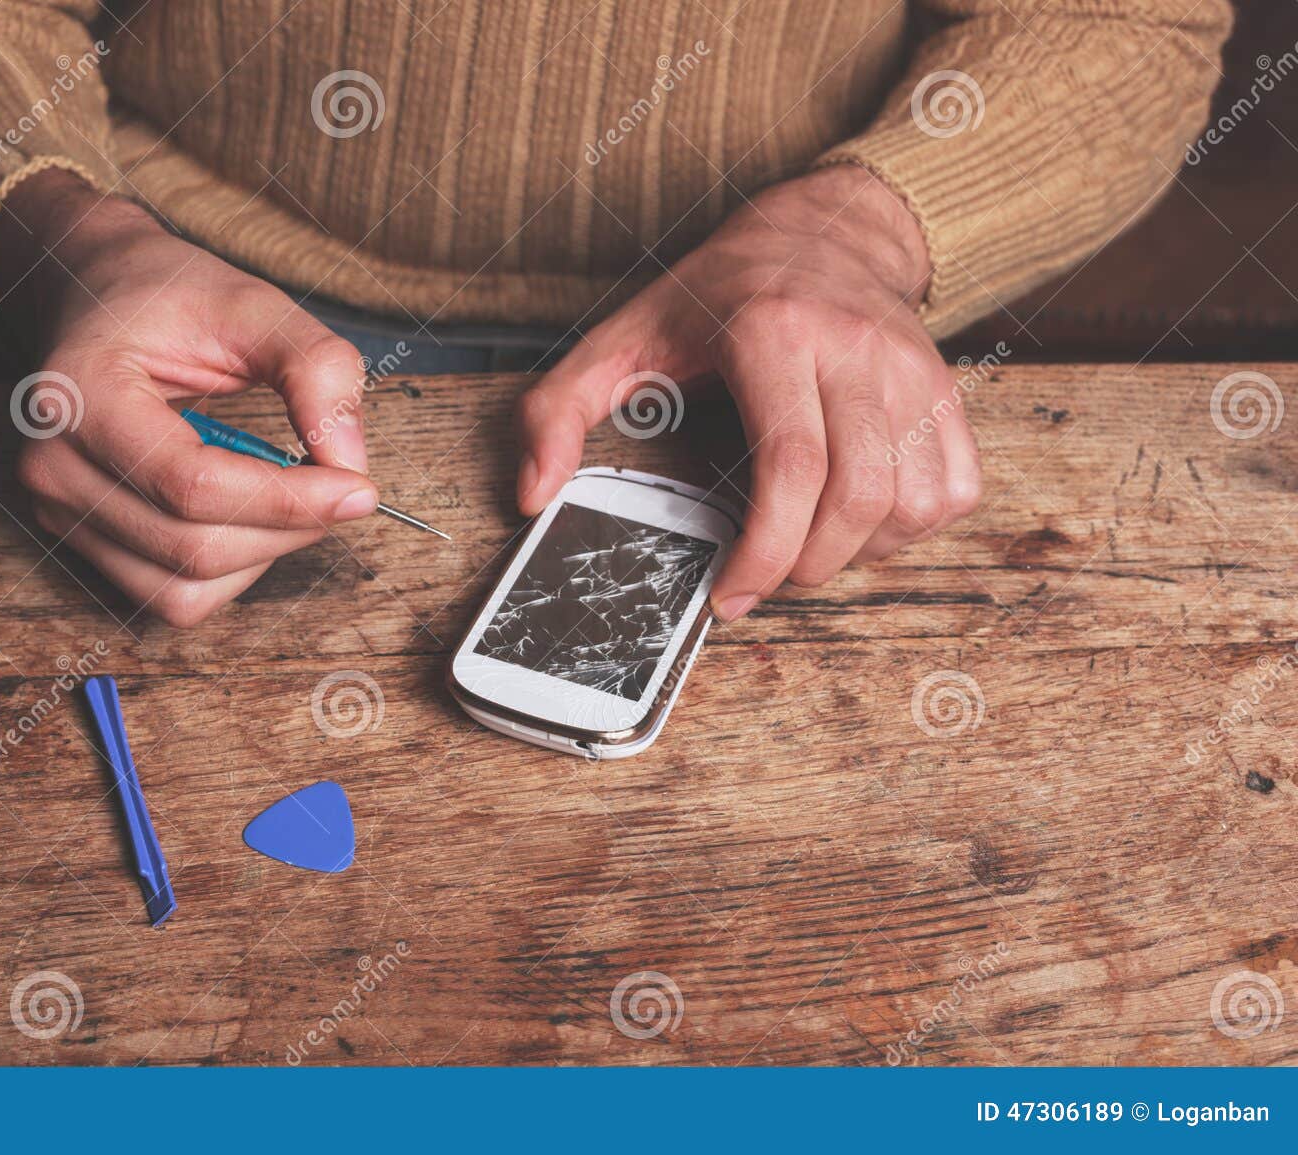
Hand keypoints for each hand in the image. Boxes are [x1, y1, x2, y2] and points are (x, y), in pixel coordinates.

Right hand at [0, 170, 376, 626]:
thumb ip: (315, 370)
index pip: (192, 486)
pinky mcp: (79, 540)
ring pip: (183, 589)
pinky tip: (246, 514)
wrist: (98, 299)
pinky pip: (171, 597)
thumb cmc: (169, 299)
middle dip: (288, 528)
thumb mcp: (254, 305)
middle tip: (340, 486)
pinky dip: (229, 572)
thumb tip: (350, 464)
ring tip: (287, 493)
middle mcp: (54, 465)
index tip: (360, 489)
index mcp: (79, 396)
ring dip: (261, 554)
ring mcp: (57, 510)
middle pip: (193, 547)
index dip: (288, 500)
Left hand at [515, 165, 980, 620]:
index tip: (731, 593)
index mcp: (772, 331)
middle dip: (807, 565)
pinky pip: (953, 489)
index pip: (791, 464)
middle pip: (857, 495)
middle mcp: (854, 346)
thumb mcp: (621, 334)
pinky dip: (910, 527)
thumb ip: (559, 409)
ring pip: (910, 502)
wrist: (825, 227)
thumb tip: (534, 493)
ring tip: (807, 542)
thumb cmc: (719, 290)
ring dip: (859, 552)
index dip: (764, 550)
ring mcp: (913, 367)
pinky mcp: (948, 389)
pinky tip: (861, 518)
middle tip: (763, 577)